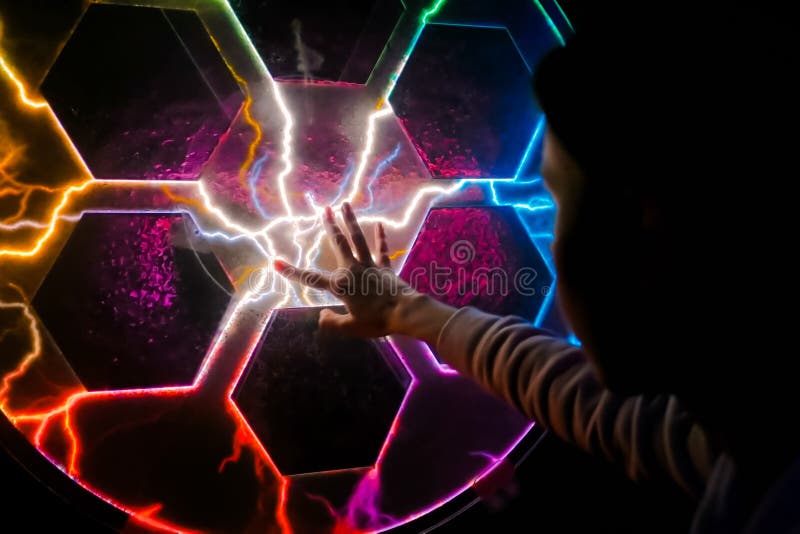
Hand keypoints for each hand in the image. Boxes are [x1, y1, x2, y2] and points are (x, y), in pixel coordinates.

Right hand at [275, 203, 418, 337]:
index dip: (292, 272)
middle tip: (324, 209)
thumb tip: (320, 316)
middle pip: (339, 244)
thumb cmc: (376, 321)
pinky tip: (380, 224)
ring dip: (351, 221)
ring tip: (345, 204)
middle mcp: (352, 270)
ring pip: (357, 239)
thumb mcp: (350, 328)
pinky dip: (380, 237)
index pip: (312, 279)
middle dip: (330, 225)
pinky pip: (381, 250)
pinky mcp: (385, 267)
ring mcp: (370, 266)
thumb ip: (332, 323)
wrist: (404, 312)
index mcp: (341, 286)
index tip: (275, 262)